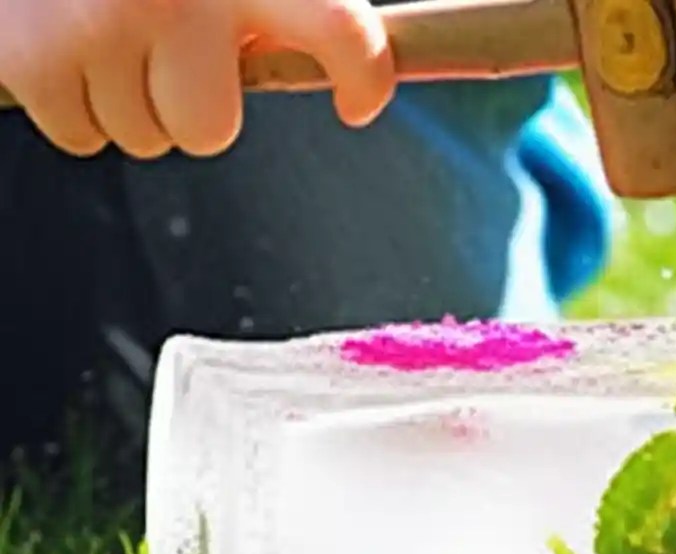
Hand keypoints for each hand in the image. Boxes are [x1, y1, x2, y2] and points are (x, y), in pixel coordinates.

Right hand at [0, 0, 394, 158]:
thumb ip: (271, 2)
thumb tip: (345, 73)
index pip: (340, 29)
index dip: (363, 78)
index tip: (357, 105)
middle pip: (209, 130)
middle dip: (190, 108)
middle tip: (166, 58)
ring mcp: (100, 25)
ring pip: (143, 138)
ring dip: (129, 104)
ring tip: (106, 36)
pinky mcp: (32, 55)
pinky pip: (79, 137)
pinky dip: (72, 108)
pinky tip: (64, 46)